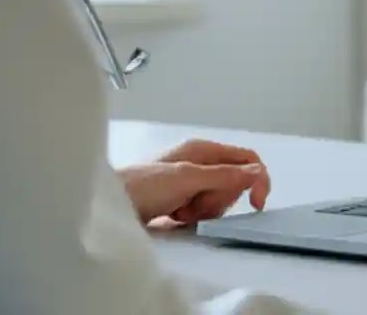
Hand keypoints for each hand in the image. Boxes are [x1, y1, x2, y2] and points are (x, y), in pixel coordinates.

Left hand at [119, 139, 271, 224]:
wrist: (108, 207)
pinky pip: (203, 210)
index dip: (257, 179)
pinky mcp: (181, 201)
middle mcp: (199, 163)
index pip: (246, 159)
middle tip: (198, 204)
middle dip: (222, 198)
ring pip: (220, 199)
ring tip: (181, 211)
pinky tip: (176, 217)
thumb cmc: (144, 186)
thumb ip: (224, 175)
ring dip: (206, 209)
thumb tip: (257, 171)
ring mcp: (189, 183)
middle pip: (235, 182)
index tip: (255, 205)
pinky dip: (194, 217)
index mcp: (203, 149)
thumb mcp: (187, 178)